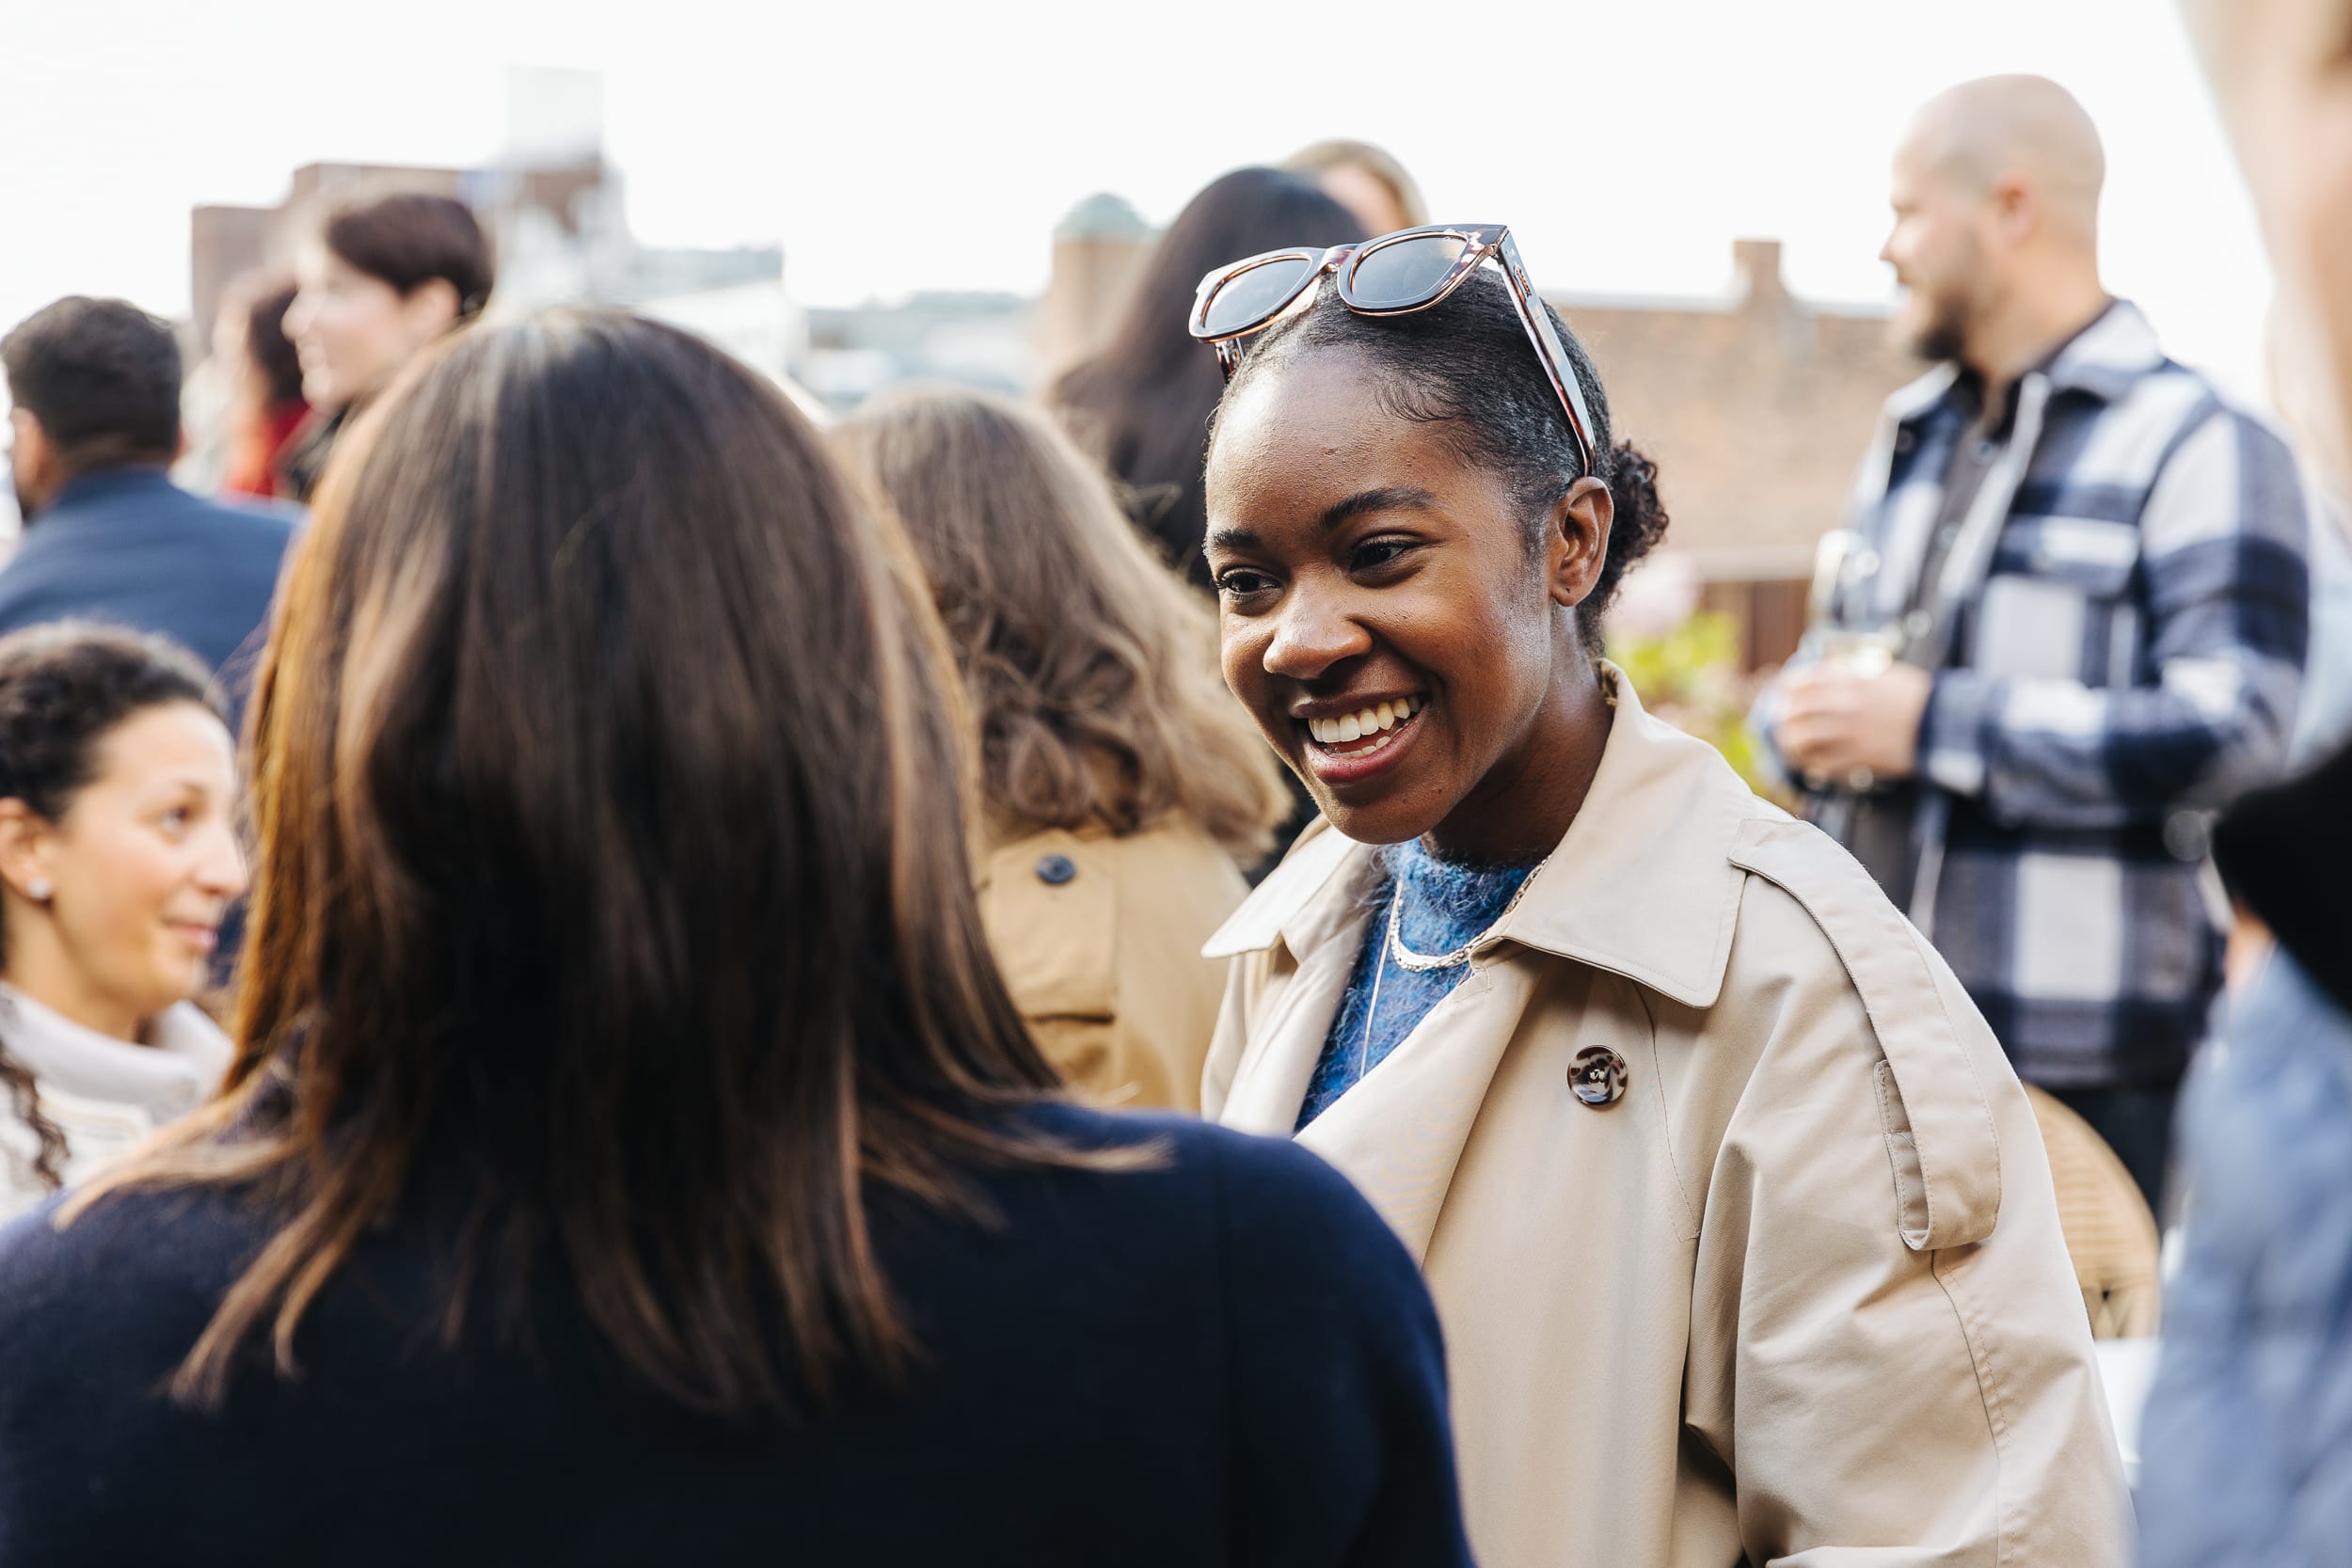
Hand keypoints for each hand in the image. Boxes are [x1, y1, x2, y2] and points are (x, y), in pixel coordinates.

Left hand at [1778, 663, 1932, 787]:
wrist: (1942, 724)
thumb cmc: (1916, 696)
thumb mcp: (1883, 672)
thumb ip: (1852, 671)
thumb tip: (1826, 668)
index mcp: (1851, 682)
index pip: (1803, 683)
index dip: (1788, 689)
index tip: (1784, 693)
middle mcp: (1846, 707)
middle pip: (1796, 712)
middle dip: (1785, 718)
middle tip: (1784, 722)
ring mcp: (1851, 735)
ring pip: (1803, 740)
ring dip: (1792, 744)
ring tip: (1793, 746)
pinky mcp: (1859, 760)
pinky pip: (1824, 765)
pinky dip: (1813, 764)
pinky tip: (1812, 764)